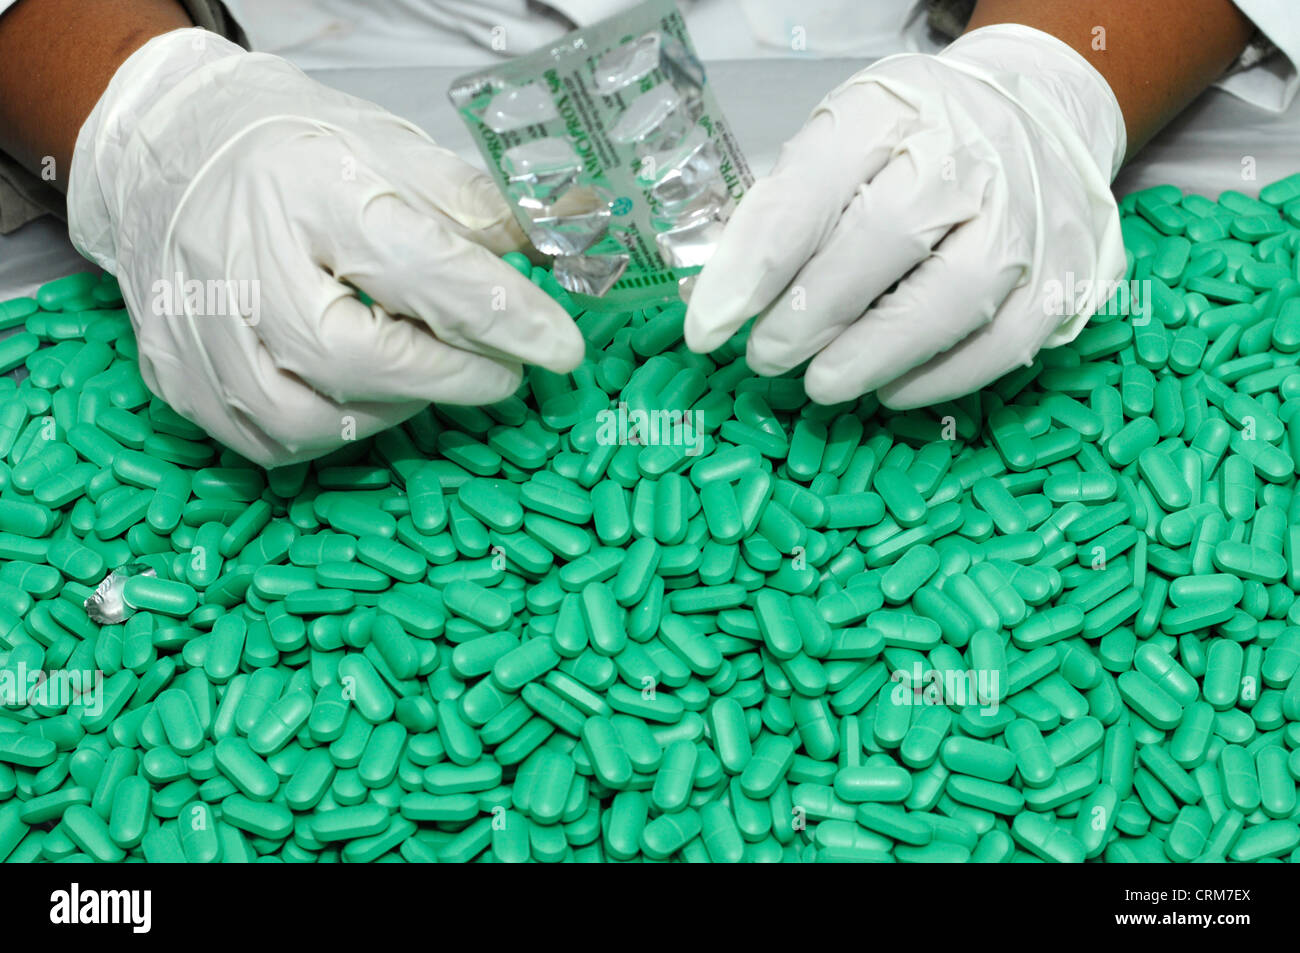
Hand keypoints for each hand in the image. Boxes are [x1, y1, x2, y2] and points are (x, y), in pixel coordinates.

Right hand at [69, 29, 582, 465]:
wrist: (174, 152)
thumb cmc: (298, 154)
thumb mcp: (396, 152)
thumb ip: (476, 213)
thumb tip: (553, 260)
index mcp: (308, 187)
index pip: (420, 267)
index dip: (502, 316)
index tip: (561, 347)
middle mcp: (241, 258)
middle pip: (356, 357)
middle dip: (449, 377)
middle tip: (502, 372)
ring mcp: (196, 325)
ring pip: (309, 417)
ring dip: (392, 410)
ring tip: (425, 372)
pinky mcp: (177, 374)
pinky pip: (268, 440)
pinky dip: (332, 430)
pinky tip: (362, 392)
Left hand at [684, 24, 1126, 408]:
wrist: (1036, 116)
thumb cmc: (916, 142)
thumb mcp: (838, 143)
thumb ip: (782, 212)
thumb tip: (720, 305)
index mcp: (893, 110)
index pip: (811, 188)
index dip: (752, 267)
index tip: (707, 327)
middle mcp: (971, 152)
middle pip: (883, 240)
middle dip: (811, 313)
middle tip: (766, 356)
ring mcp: (1029, 213)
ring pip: (951, 298)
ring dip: (873, 355)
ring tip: (821, 384)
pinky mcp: (1068, 273)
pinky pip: (1003, 342)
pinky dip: (938, 377)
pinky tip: (889, 389)